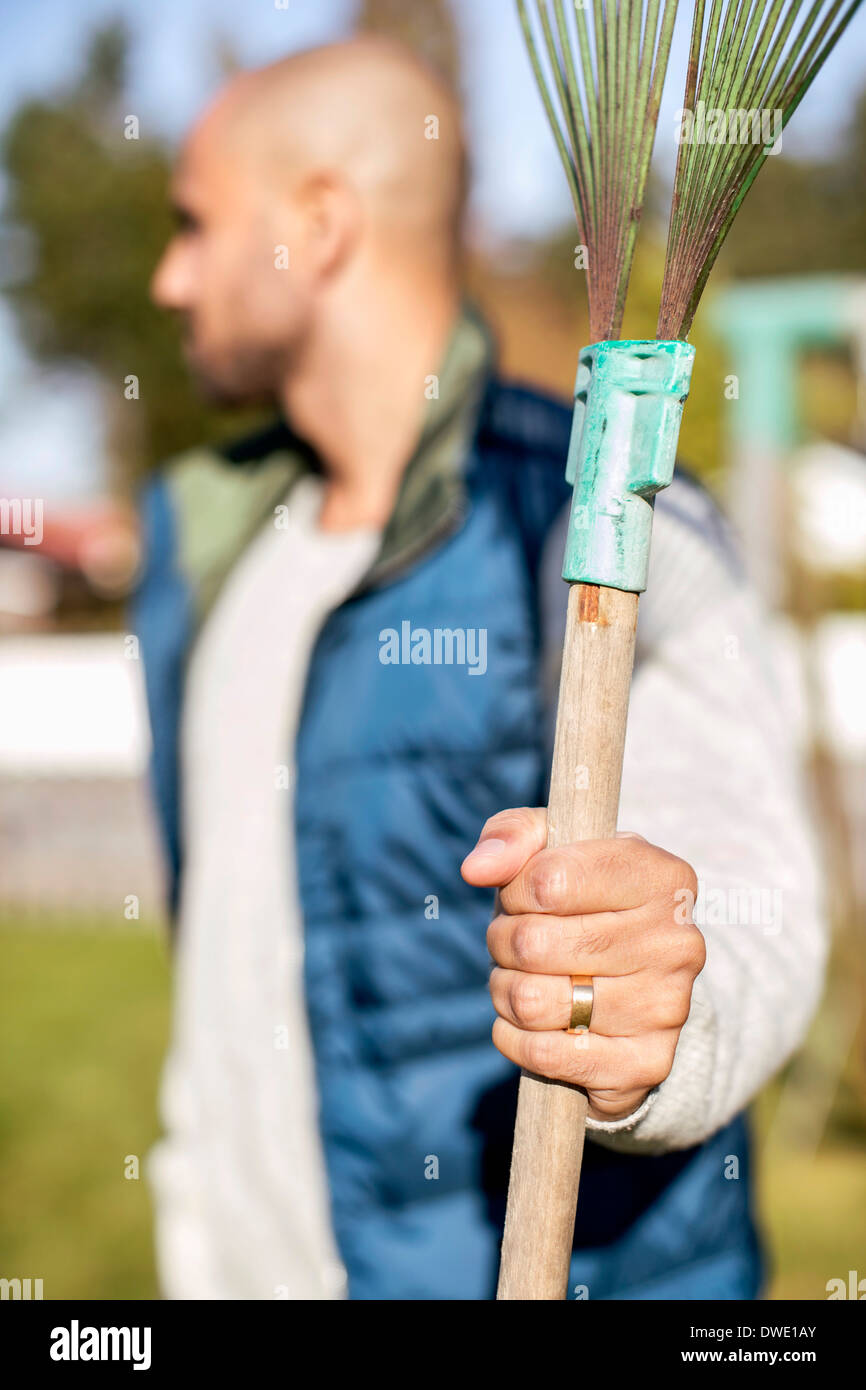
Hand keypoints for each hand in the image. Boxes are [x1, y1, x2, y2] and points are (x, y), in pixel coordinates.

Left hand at [460, 807, 705, 1122]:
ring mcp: (668, 1007)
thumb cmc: (580, 901)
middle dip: (502, 941)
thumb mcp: (552, 848)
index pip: (549, 880)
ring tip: (521, 979)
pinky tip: (530, 1023)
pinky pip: (543, 1054)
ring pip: (532, 1001)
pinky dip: (515, 1039)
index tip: (522, 894)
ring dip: (504, 990)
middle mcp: (679, 942)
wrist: (634, 986)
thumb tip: (478, 869)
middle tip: (514, 941)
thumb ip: (514, 836)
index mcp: (664, 877)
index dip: (515, 890)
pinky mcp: (647, 1064)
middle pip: (533, 944)